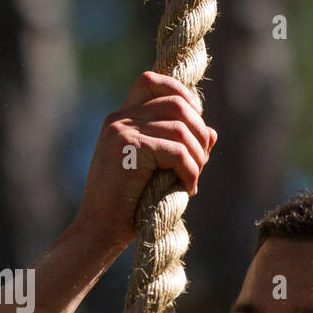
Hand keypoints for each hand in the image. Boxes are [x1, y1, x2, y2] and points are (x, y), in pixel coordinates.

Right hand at [73, 70, 216, 251]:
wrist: (100, 230)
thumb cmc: (127, 205)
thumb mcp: (157, 170)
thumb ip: (179, 148)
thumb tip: (212, 133)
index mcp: (120, 119)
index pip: (152, 81)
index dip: (182, 94)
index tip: (196, 124)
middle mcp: (119, 119)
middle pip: (176, 102)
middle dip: (199, 130)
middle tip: (200, 161)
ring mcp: (122, 131)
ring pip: (180, 127)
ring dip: (197, 154)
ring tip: (193, 178)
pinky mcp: (129, 148)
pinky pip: (176, 151)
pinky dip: (190, 170)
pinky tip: (188, 188)